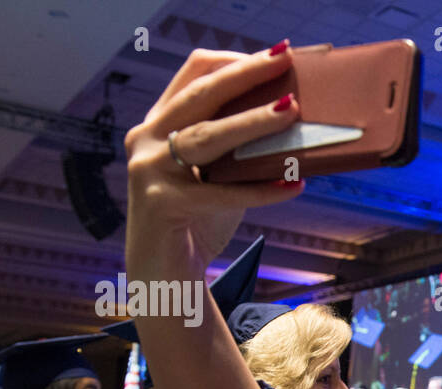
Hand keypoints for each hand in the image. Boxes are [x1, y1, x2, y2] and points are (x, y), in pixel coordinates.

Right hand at [124, 42, 303, 282]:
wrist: (164, 278)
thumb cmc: (197, 221)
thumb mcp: (220, 175)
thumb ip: (242, 150)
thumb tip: (295, 125)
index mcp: (159, 124)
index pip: (193, 73)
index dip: (233, 60)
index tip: (274, 56)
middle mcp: (146, 139)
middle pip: (201, 94)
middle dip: (246, 74)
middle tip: (286, 61)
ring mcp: (148, 170)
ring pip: (208, 136)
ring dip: (253, 122)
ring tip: (292, 112)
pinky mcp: (161, 203)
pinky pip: (220, 193)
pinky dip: (261, 190)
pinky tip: (294, 185)